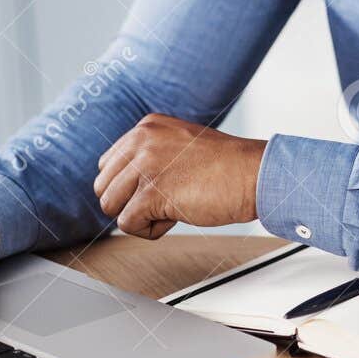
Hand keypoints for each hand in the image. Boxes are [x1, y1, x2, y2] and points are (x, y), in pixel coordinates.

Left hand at [94, 114, 263, 239]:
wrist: (254, 174)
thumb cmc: (227, 165)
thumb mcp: (181, 144)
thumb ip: (151, 154)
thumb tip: (123, 184)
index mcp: (147, 127)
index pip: (109, 163)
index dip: (131, 185)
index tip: (161, 186)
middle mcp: (141, 141)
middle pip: (104, 186)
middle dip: (130, 201)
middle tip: (166, 199)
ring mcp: (144, 166)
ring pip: (110, 206)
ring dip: (139, 215)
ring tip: (172, 207)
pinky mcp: (151, 193)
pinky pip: (128, 224)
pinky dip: (151, 230)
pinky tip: (177, 217)